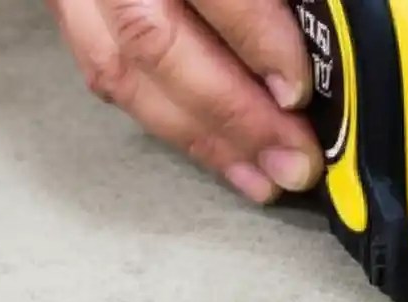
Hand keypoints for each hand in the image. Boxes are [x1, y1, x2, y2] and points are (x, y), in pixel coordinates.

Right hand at [47, 0, 324, 203]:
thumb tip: (337, 18)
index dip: (258, 39)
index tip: (298, 90)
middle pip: (156, 38)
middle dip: (232, 113)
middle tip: (292, 161)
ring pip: (124, 70)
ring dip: (200, 137)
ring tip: (262, 178)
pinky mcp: (70, 5)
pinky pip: (107, 73)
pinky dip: (167, 123)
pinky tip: (217, 154)